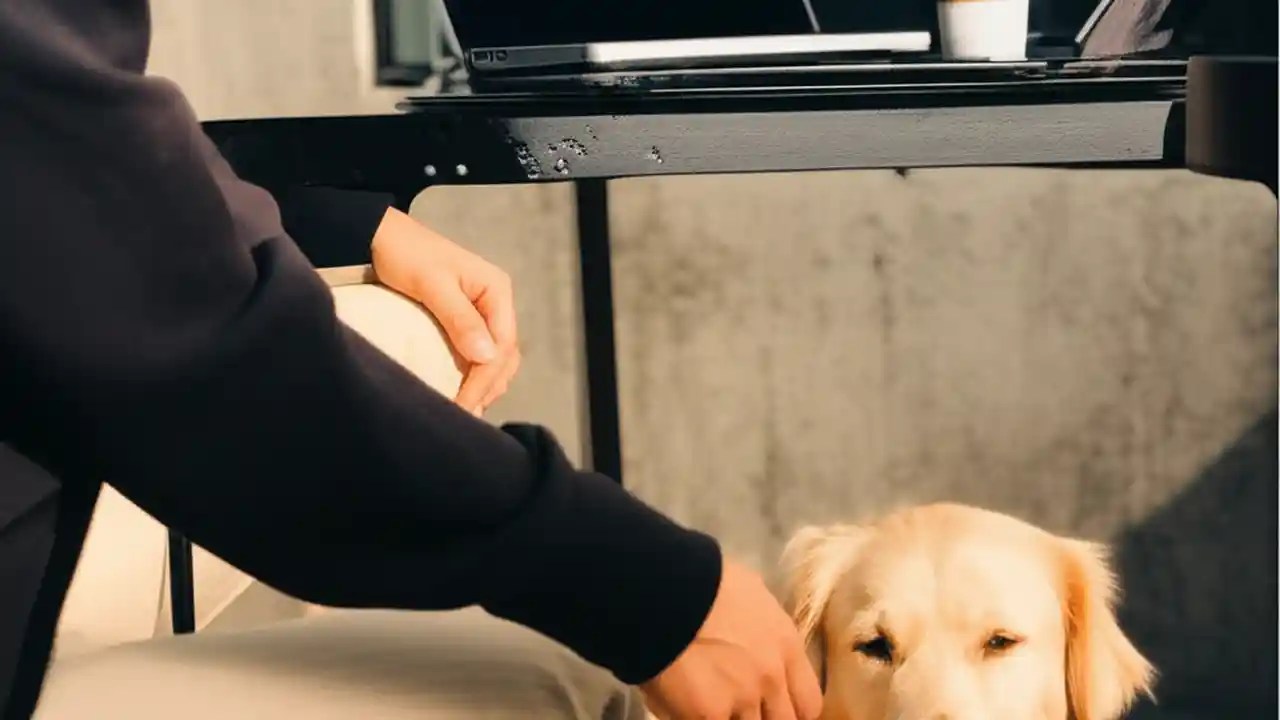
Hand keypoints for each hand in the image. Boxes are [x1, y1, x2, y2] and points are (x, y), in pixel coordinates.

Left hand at [370, 207, 519, 415]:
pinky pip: (478, 354)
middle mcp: (495, 303)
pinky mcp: (464, 321)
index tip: (464, 405)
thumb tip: (487, 358)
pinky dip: (473, 376)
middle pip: (504, 356)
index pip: (502, 346)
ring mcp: (482, 313)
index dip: (484, 380)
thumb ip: (460, 319)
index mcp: (497, 290)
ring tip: (466, 410)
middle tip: (465, 415)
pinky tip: (461, 392)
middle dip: (487, 388)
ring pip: (496, 359)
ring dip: (485, 386)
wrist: (380, 236)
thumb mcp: (432, 285)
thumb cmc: (405, 253)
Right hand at [641, 559, 823, 719]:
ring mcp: (742, 699)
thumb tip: (757, 637)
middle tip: (739, 706)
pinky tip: (685, 706)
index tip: (774, 708)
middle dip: (763, 717)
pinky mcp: (708, 714)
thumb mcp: (751, 594)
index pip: (809, 703)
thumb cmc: (703, 579)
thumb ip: (762, 629)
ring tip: (708, 698)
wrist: (666, 590)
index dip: (790, 709)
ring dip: (730, 716)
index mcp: (785, 647)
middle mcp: (772, 678)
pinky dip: (696, 718)